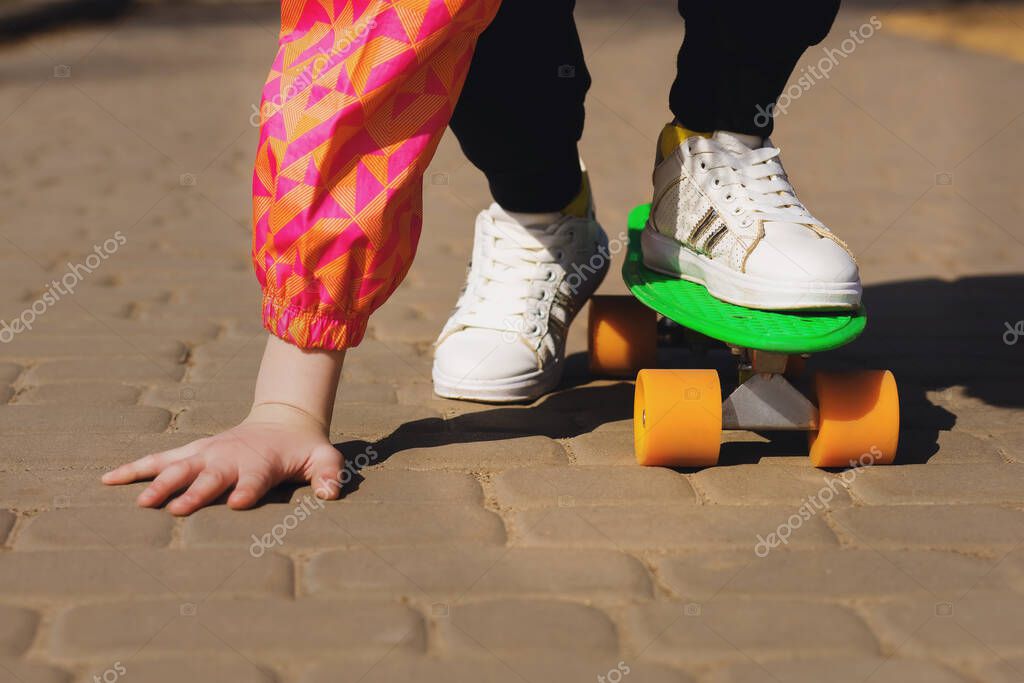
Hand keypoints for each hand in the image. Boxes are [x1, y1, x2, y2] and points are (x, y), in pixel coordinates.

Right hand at [102, 403, 343, 515]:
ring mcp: (208, 452)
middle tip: (174, 510)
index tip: (236, 503)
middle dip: (194, 491)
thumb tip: (332, 492)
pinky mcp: (193, 451)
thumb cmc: (302, 448)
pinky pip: (159, 460)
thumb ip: (330, 474)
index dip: (247, 490)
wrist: (282, 420)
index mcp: (261, 463)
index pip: (254, 478)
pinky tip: (108, 479)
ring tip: (139, 503)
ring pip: (178, 466)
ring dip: (159, 482)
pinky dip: (135, 468)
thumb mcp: (324, 458)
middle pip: (210, 475)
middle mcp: (230, 457)